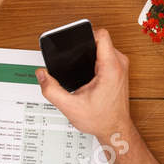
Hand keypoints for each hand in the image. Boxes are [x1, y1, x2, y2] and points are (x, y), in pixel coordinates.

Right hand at [36, 29, 133, 144]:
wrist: (114, 130)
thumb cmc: (100, 119)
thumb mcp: (70, 106)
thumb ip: (51, 90)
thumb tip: (41, 75)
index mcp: (110, 68)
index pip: (101, 35)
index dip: (84, 34)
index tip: (74, 42)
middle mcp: (119, 64)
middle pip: (99, 40)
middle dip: (84, 46)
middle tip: (73, 57)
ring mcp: (121, 67)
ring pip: (102, 47)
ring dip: (89, 53)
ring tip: (79, 65)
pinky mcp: (119, 71)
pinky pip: (106, 55)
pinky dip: (95, 60)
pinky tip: (87, 71)